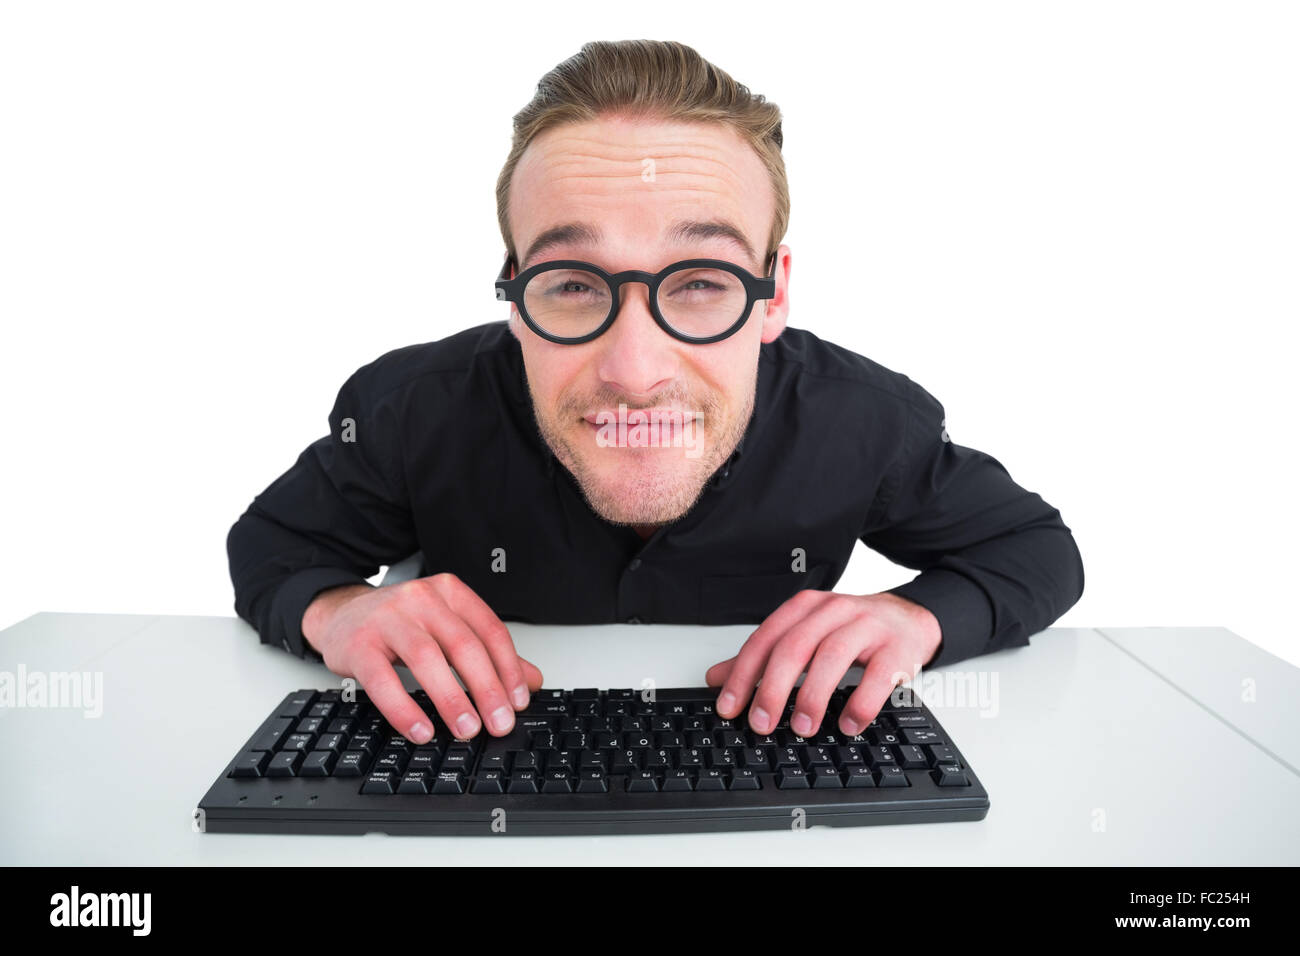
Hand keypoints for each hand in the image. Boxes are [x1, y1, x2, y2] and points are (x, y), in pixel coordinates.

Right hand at [302, 574, 543, 743]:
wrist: (341, 614)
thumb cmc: (400, 625)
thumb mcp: (446, 630)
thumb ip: (489, 654)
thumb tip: (532, 682)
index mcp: (450, 593)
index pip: (490, 630)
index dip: (509, 669)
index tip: (519, 702)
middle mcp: (421, 599)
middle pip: (463, 646)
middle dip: (487, 689)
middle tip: (499, 723)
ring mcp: (388, 619)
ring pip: (427, 660)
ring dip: (451, 700)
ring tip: (467, 730)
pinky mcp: (359, 644)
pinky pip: (383, 680)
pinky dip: (404, 709)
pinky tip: (421, 730)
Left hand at [706, 590, 941, 736]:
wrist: (909, 618)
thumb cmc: (850, 631)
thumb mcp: (805, 636)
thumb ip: (762, 658)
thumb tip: (716, 679)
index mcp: (805, 607)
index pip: (766, 638)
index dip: (744, 674)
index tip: (729, 706)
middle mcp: (833, 611)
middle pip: (795, 646)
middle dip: (773, 688)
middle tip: (761, 723)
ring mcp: (867, 627)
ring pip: (833, 656)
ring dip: (813, 696)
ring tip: (801, 727)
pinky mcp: (897, 648)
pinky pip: (878, 676)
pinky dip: (861, 704)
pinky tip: (848, 726)